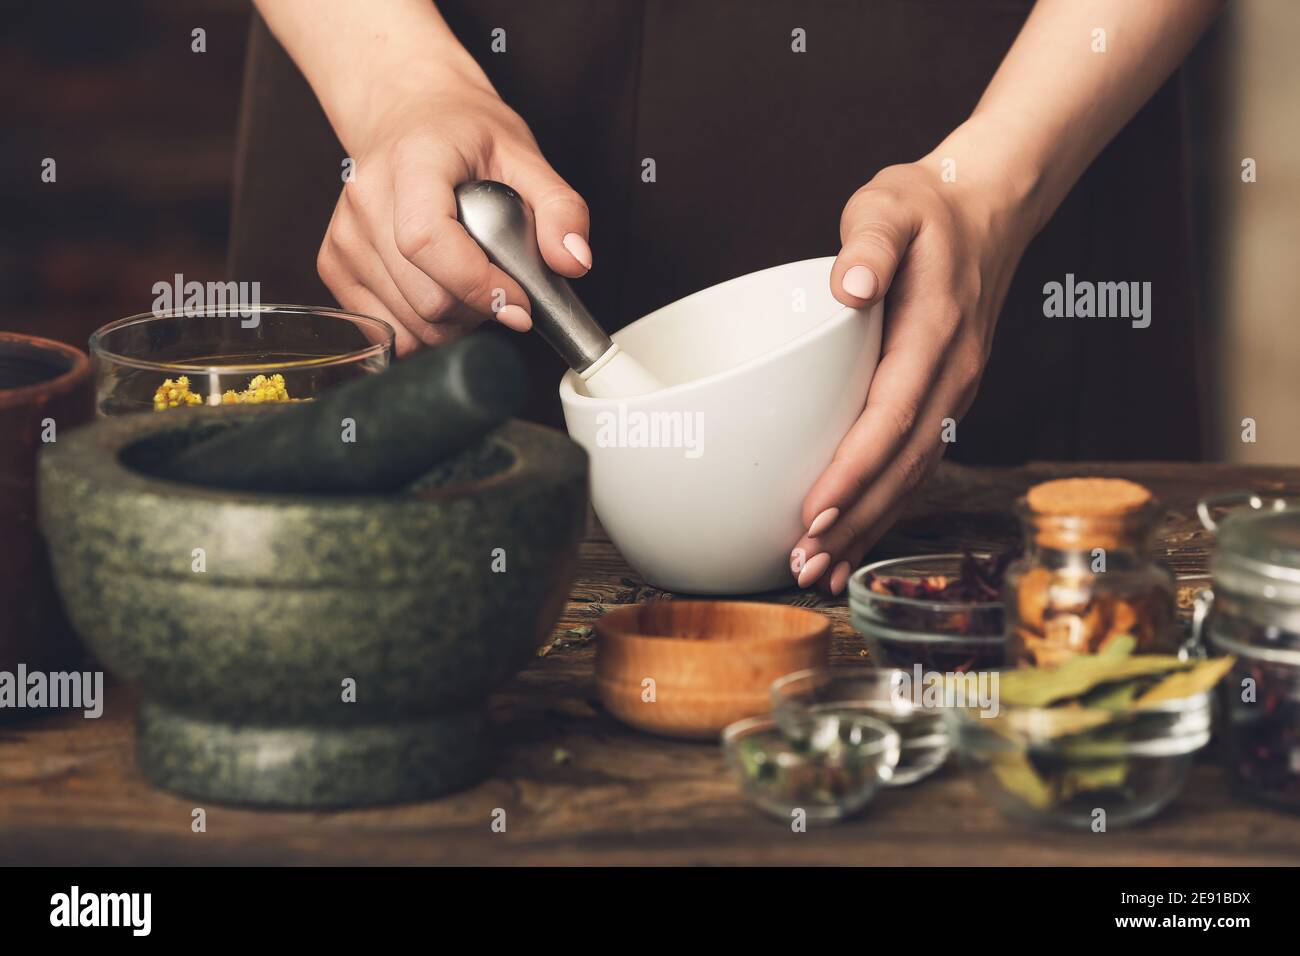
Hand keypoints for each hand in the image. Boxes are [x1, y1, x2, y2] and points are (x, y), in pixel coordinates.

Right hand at [316, 77, 591, 353]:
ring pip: (408, 324)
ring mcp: (345, 236)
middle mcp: (367, 199)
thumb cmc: (464, 137)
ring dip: (455, 324)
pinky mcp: (334, 265)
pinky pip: (386, 330)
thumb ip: (560, 207)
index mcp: (413, 162)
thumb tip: (574, 261)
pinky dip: (423, 329)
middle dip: (479, 310)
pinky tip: (440, 294)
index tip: (519, 304)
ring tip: (471, 283)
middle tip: (503, 286)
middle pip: (425, 297)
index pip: (428, 241)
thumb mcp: (524, 156)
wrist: (407, 116)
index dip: (478, 285)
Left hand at [789, 128, 1033, 592]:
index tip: (815, 511)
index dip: (854, 470)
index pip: (892, 415)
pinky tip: (851, 538)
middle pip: (903, 466)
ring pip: (912, 476)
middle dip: (855, 522)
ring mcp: (955, 393)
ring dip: (868, 528)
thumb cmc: (927, 208)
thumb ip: (871, 241)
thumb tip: (853, 284)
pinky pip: (915, 465)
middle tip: (804, 565)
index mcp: (936, 333)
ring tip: (821, 572)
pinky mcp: (944, 401)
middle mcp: (953, 375)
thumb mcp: (891, 204)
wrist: (987, 209)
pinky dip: (884, 507)